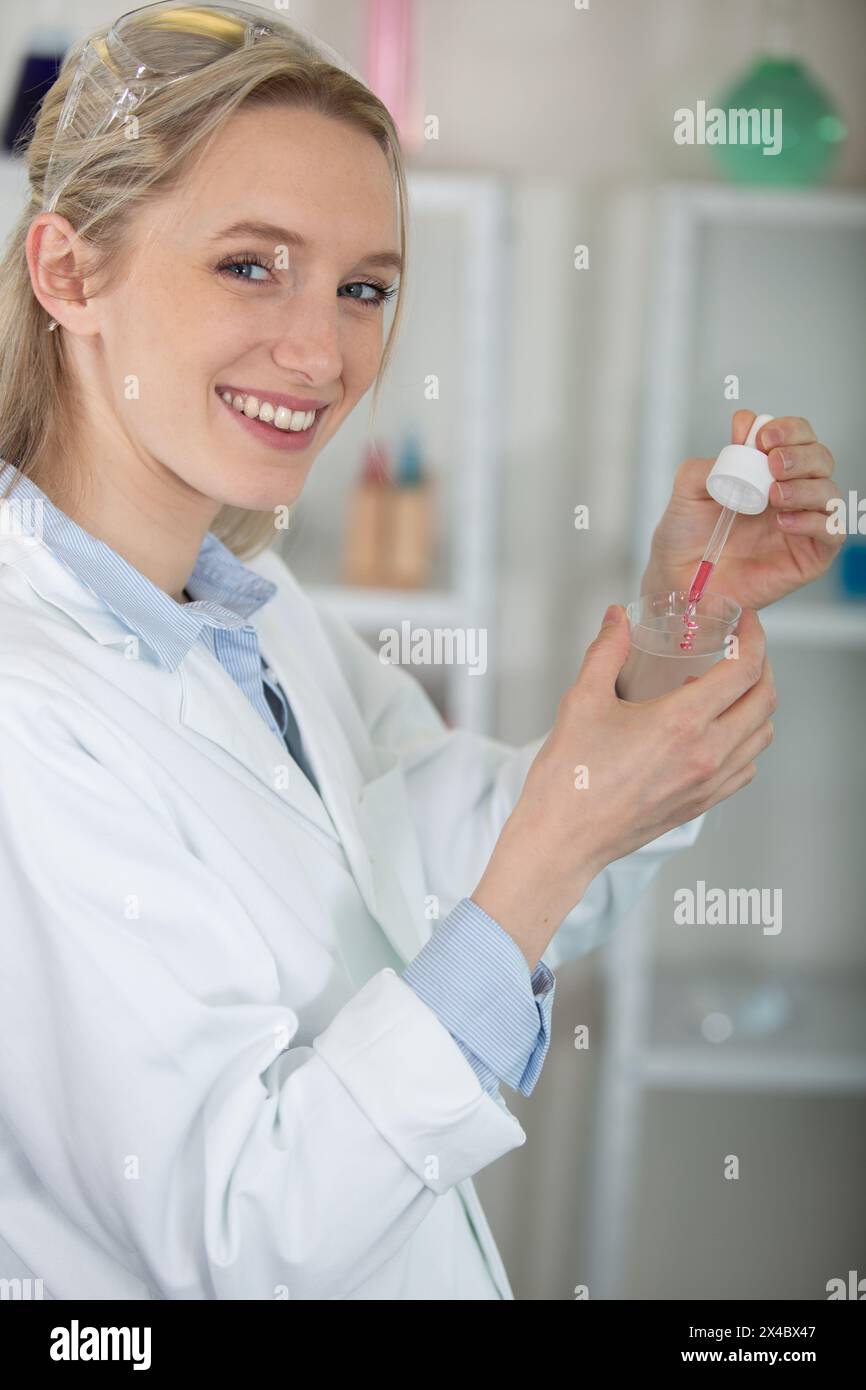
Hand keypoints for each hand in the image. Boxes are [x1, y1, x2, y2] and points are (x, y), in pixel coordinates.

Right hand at [472, 604, 775, 969]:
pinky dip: (744, 742)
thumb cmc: (568, 777)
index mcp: (682, 722)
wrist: (562, 839)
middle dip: (760, 665)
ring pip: (761, 736)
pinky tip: (714, 731)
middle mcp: (707, 754)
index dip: (754, 637)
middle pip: (765, 700)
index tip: (744, 622)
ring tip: (726, 689)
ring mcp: (708, 784)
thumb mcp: (582, 701)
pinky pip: (745, 768)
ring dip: (755, 705)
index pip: (745, 670)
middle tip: (740, 648)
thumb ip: (606, 652)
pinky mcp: (701, 805)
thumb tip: (617, 618)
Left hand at [641, 411, 844, 609]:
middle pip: (820, 459)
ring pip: (830, 493)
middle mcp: (790, 493)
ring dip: (805, 487)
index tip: (762, 437)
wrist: (677, 578)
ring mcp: (803, 524)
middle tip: (771, 463)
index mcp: (766, 471)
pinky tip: (783, 522)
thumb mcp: (687, 491)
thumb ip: (710, 462)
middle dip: (800, 455)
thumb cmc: (685, 537)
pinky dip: (813, 521)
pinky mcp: (810, 556)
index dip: (788, 429)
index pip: (797, 437)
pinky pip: (831, 532)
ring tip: (773, 495)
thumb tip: (741, 435)